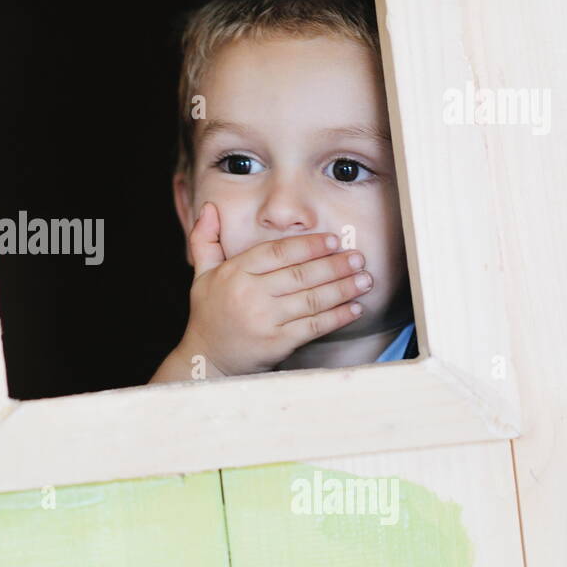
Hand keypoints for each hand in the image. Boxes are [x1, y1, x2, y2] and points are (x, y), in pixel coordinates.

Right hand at [167, 202, 372, 377]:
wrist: (207, 359)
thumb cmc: (209, 314)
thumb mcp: (201, 274)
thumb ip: (204, 239)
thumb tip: (210, 207)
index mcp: (235, 273)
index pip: (277, 252)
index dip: (308, 245)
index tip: (333, 241)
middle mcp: (249, 294)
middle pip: (300, 274)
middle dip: (334, 265)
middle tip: (357, 258)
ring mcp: (264, 320)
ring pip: (312, 299)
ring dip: (343, 288)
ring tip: (365, 279)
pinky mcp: (277, 343)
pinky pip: (313, 326)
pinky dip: (337, 317)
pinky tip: (355, 308)